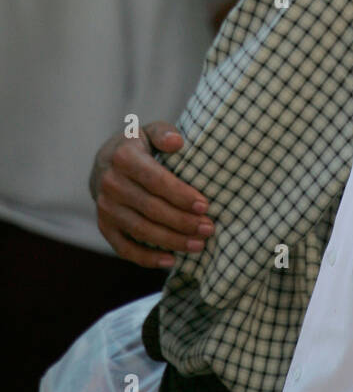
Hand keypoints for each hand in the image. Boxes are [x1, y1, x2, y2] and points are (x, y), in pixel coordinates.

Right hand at [91, 121, 212, 268]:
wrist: (104, 163)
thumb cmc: (138, 146)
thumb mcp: (149, 131)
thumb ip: (164, 133)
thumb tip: (177, 142)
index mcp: (124, 157)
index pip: (156, 180)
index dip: (181, 195)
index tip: (205, 205)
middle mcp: (110, 183)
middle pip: (151, 208)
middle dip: (183, 222)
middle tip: (209, 228)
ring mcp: (105, 207)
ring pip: (141, 230)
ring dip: (172, 241)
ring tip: (198, 245)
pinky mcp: (104, 225)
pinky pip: (124, 248)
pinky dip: (147, 258)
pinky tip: (171, 260)